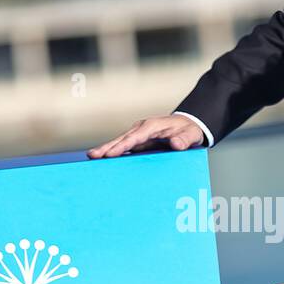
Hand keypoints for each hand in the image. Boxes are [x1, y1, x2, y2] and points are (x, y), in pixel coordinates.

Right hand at [87, 114, 204, 157]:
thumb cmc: (188, 129)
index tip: (111, 153)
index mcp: (153, 126)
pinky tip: (104, 158)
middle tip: (93, 155)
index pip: (136, 137)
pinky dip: (114, 151)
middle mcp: (143, 128)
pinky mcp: (139, 139)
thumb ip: (184, 139)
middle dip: (108, 147)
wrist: (188, 124)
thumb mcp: (191, 134)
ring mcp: (140, 133)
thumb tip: (176, 144)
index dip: (123, 145)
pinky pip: (125, 145)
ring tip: (93, 157)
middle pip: (123, 138)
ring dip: (107, 149)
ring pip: (121, 141)